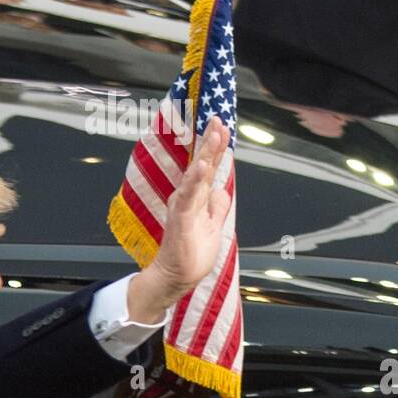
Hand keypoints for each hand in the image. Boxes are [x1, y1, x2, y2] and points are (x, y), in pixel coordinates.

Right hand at [126, 117, 231, 322]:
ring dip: (205, 155)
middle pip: (202, 165)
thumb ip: (216, 208)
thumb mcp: (212, 226)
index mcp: (196, 199)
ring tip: (213, 136)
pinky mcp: (181, 219)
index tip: (222, 127)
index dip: (216, 148)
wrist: (176, 277)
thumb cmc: (191, 253)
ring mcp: (184, 207)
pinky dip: (195, 180)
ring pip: (196, 176)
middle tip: (218, 120)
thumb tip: (222, 192)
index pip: (208, 169)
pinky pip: (189, 197)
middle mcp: (188, 198)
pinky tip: (202, 167)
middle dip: (211, 142)